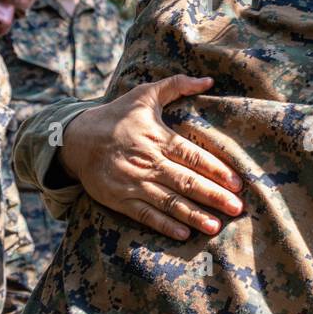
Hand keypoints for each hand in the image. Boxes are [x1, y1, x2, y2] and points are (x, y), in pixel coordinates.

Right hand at [59, 75, 243, 239]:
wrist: (75, 138)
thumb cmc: (116, 115)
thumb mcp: (144, 94)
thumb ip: (178, 85)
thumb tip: (209, 80)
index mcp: (157, 138)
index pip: (192, 156)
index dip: (216, 170)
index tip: (237, 183)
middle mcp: (148, 162)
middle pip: (186, 181)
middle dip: (213, 196)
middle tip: (237, 208)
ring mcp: (133, 183)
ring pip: (169, 202)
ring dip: (194, 215)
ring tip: (216, 227)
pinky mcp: (120, 199)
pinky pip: (146, 215)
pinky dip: (165, 225)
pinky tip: (184, 234)